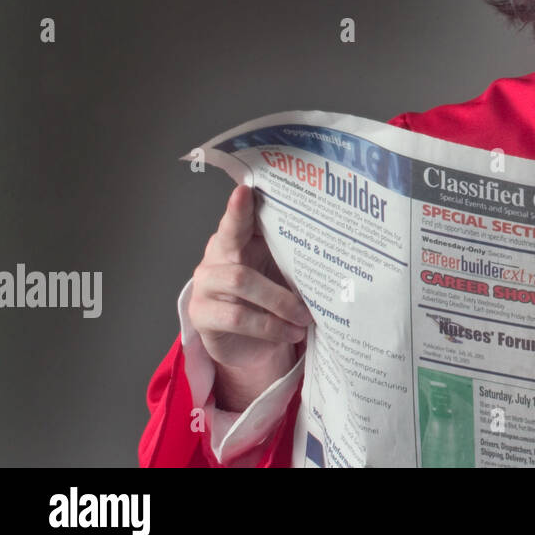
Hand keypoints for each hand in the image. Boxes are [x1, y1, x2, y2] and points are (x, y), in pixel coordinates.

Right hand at [188, 185, 312, 411]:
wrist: (255, 345)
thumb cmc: (273, 298)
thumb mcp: (284, 274)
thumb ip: (292, 256)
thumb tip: (331, 245)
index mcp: (239, 240)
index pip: (239, 218)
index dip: (240, 205)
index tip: (245, 189)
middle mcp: (216, 256)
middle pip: (231, 238)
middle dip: (257, 238)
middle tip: (293, 263)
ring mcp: (205, 284)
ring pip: (241, 280)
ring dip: (280, 301)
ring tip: (304, 318)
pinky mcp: (202, 315)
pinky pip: (237, 316)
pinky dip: (269, 326)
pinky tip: (289, 332)